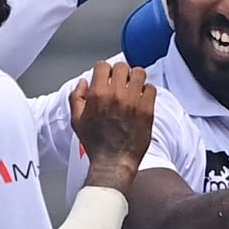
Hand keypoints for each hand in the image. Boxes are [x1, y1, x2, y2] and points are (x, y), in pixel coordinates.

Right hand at [70, 62, 156, 191]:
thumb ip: (76, 97)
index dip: (105, 71)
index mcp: (97, 95)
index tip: (107, 78)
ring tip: (134, 88)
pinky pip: (152, 88)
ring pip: (139, 73)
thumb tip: (83, 82)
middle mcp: (116, 95)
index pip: (103, 66)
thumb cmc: (96, 144)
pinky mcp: (147, 110)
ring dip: (136, 78)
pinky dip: (147, 91)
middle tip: (121, 83)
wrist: (114, 162)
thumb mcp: (77, 121)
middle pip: (122, 67)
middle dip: (121, 73)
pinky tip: (142, 99)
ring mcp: (133, 102)